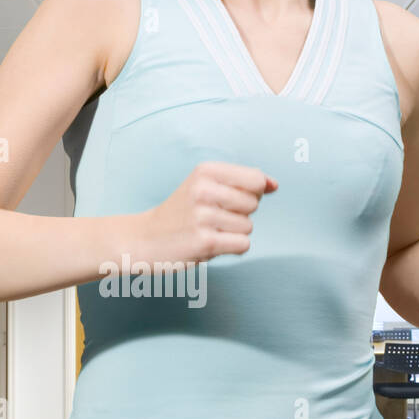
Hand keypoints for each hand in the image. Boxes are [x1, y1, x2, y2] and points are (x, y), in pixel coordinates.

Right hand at [142, 161, 277, 263]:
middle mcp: (203, 190)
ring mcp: (203, 217)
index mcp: (205, 170)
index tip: (230, 200)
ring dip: (233, 233)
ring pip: (248, 226)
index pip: (255, 179)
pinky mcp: (205, 242)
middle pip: (254, 204)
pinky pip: (243, 245)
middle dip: (240, 214)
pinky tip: (210, 244)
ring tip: (208, 231)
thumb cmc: (181, 213)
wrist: (144, 238)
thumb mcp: (205, 186)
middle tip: (213, 218)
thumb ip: (243, 182)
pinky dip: (231, 248)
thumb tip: (274, 185)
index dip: (252, 193)